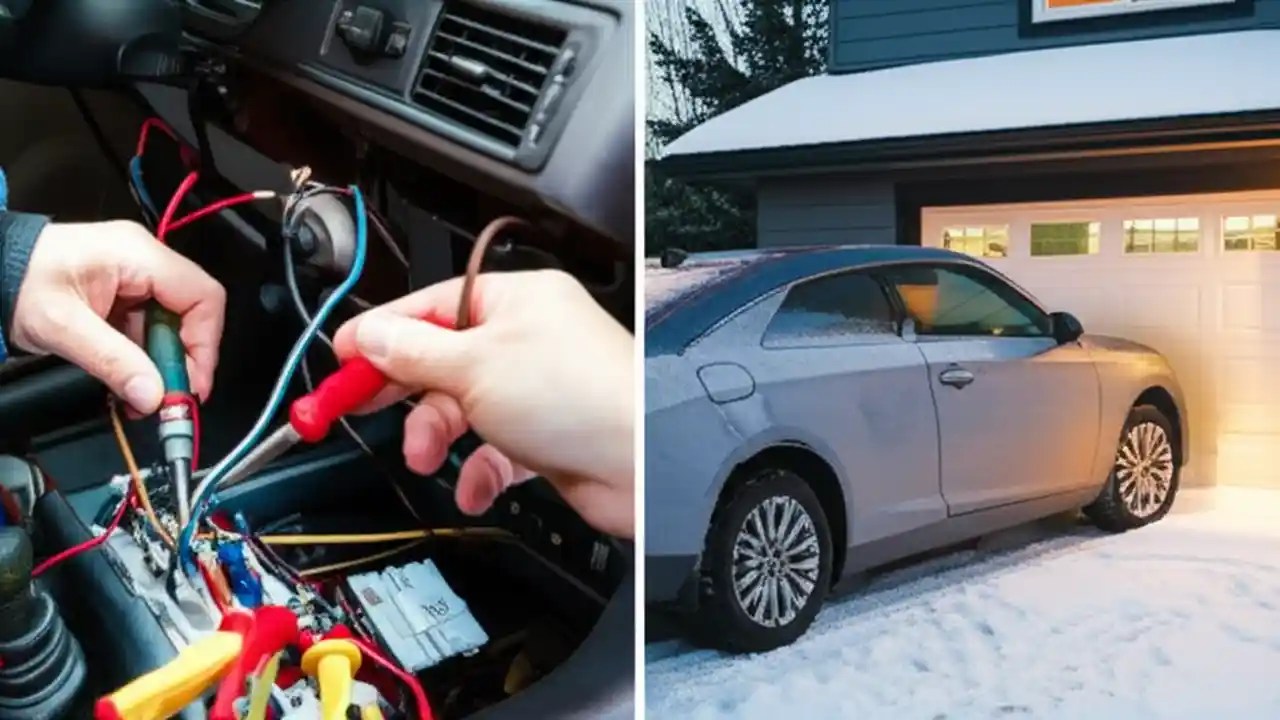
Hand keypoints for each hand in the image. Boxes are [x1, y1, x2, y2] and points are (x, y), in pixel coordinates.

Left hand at [10, 220, 225, 413]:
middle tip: (166, 396)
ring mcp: (133, 276)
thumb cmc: (16, 280)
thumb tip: (152, 396)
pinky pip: (147, 326)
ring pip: (170, 325)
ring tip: (141, 395)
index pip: (202, 297)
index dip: (205, 343)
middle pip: (190, 314)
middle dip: (180, 360)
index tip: (191, 383)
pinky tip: (129, 379)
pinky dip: (142, 356)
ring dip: (159, 363)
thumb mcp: (63, 327)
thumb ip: (112, 362)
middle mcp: (144, 260)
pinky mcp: (121, 292)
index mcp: (138, 255)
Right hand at [333, 270, 633, 538]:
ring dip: (439, 436)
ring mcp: (537, 389)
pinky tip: (476, 483)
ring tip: (430, 455)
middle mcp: (528, 339)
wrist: (640, 464)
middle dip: (407, 392)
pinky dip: (479, 470)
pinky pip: (493, 449)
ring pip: (463, 409)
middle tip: (361, 409)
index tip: (341, 358)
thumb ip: (413, 351)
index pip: (430, 306)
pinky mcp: (546, 436)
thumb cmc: (582, 399)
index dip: (381, 333)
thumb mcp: (473, 366)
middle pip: (441, 359)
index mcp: (516, 300)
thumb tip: (369, 334)